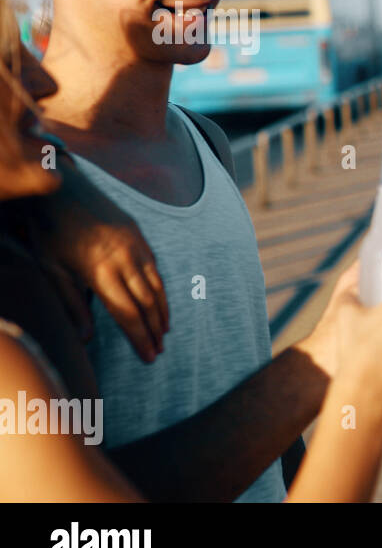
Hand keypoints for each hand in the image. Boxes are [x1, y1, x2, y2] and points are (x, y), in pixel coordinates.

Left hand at [39, 160, 167, 362]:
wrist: (63, 190)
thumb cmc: (51, 232)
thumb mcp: (53, 270)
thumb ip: (73, 305)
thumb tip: (86, 339)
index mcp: (100, 271)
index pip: (127, 314)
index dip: (139, 338)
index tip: (148, 357)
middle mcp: (124, 259)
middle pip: (147, 303)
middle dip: (154, 330)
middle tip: (159, 351)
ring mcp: (135, 246)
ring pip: (156, 286)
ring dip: (162, 312)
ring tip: (164, 332)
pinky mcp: (139, 236)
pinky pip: (155, 268)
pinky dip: (161, 290)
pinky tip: (160, 302)